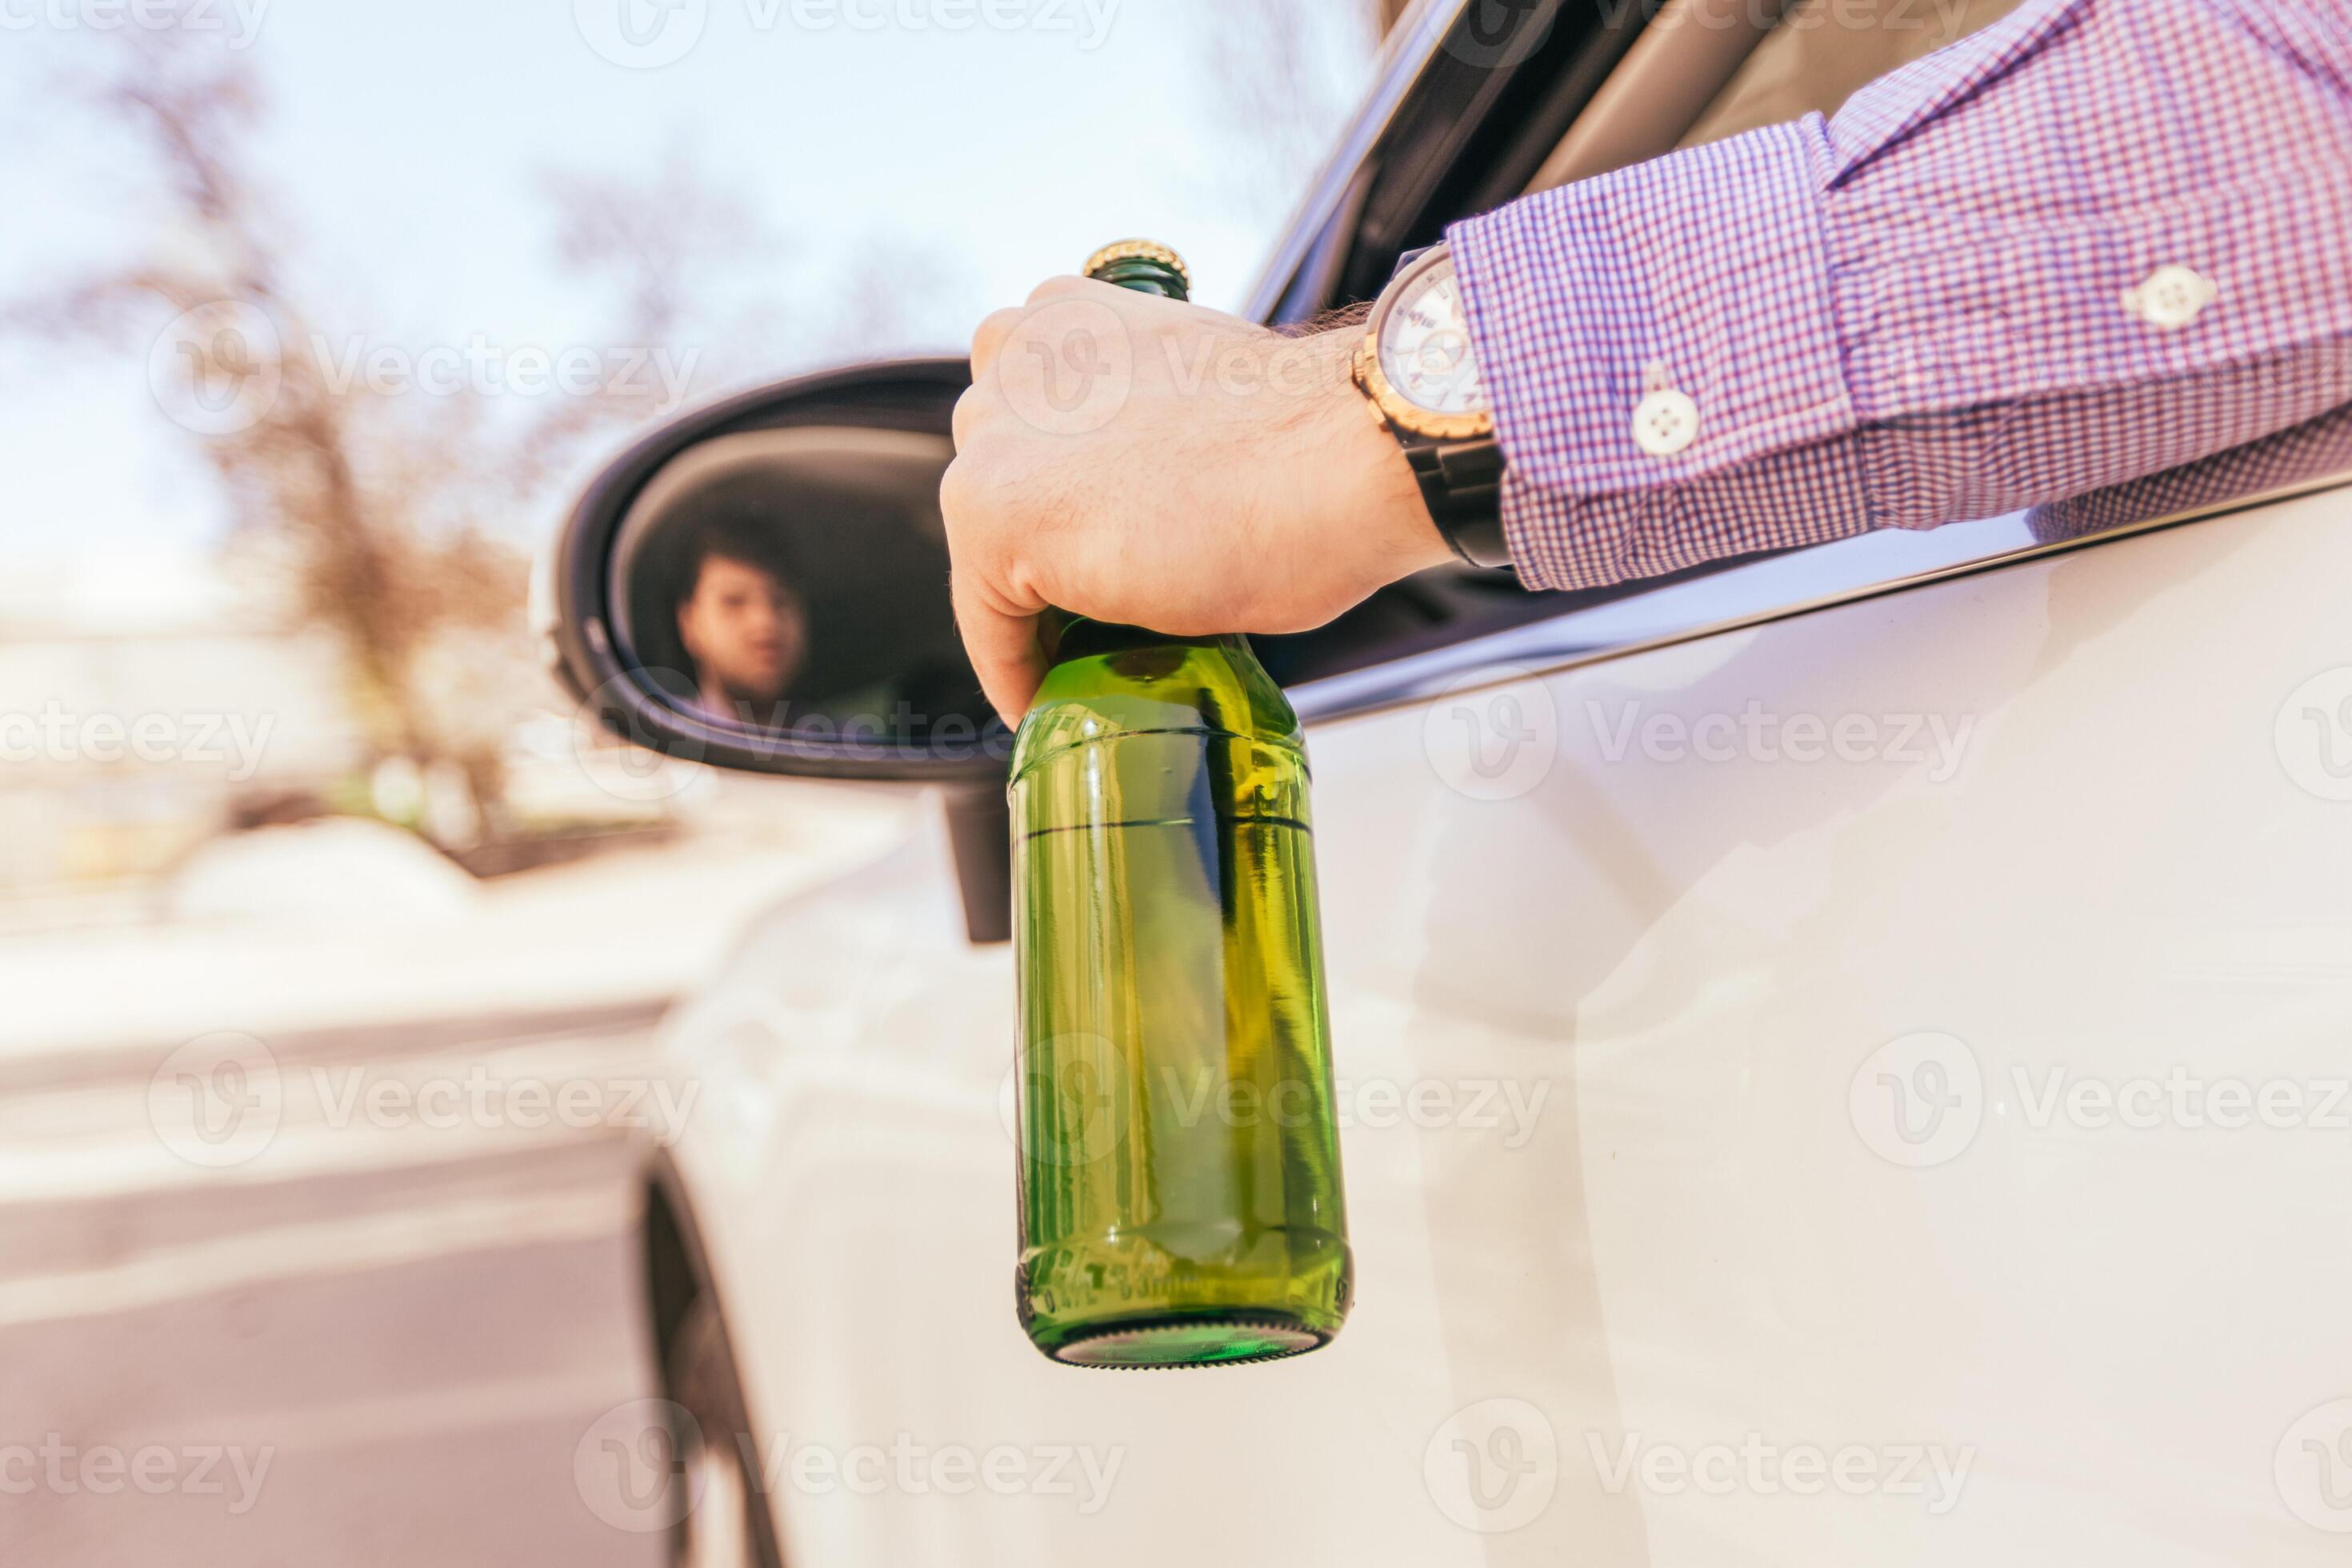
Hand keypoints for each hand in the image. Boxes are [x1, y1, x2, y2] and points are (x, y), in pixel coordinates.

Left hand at [942, 276, 1452, 725]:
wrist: (1344, 459)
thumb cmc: (1310, 443)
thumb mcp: (1196, 408)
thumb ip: (1140, 426)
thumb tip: (1139, 498)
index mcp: (1071, 312)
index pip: (1025, 413)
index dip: (1050, 488)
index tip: (1080, 548)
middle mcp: (1019, 356)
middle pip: (994, 471)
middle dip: (1036, 537)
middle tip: (1086, 610)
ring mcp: (997, 434)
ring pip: (985, 542)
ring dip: (1024, 600)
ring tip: (1074, 658)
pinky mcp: (996, 515)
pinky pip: (987, 616)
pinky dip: (1011, 667)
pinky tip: (1049, 698)